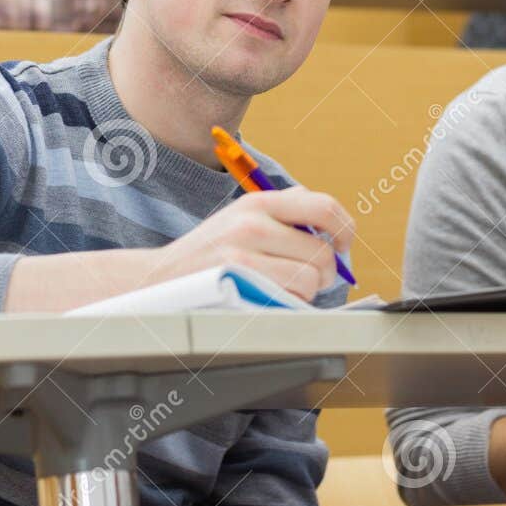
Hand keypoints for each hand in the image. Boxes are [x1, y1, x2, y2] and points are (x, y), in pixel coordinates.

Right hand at [153, 186, 353, 301]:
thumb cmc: (209, 253)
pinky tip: (272, 298)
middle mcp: (253, 222)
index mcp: (258, 202)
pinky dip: (291, 303)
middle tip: (314, 278)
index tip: (343, 244)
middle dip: (326, 271)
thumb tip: (332, 224)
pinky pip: (292, 297)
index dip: (344, 228)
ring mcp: (245, 252)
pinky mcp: (240, 280)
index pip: (323, 206)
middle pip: (322, 250)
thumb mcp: (241, 217)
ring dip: (307, 291)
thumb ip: (283, 214)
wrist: (160, 277)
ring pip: (311, 277)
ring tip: (285, 289)